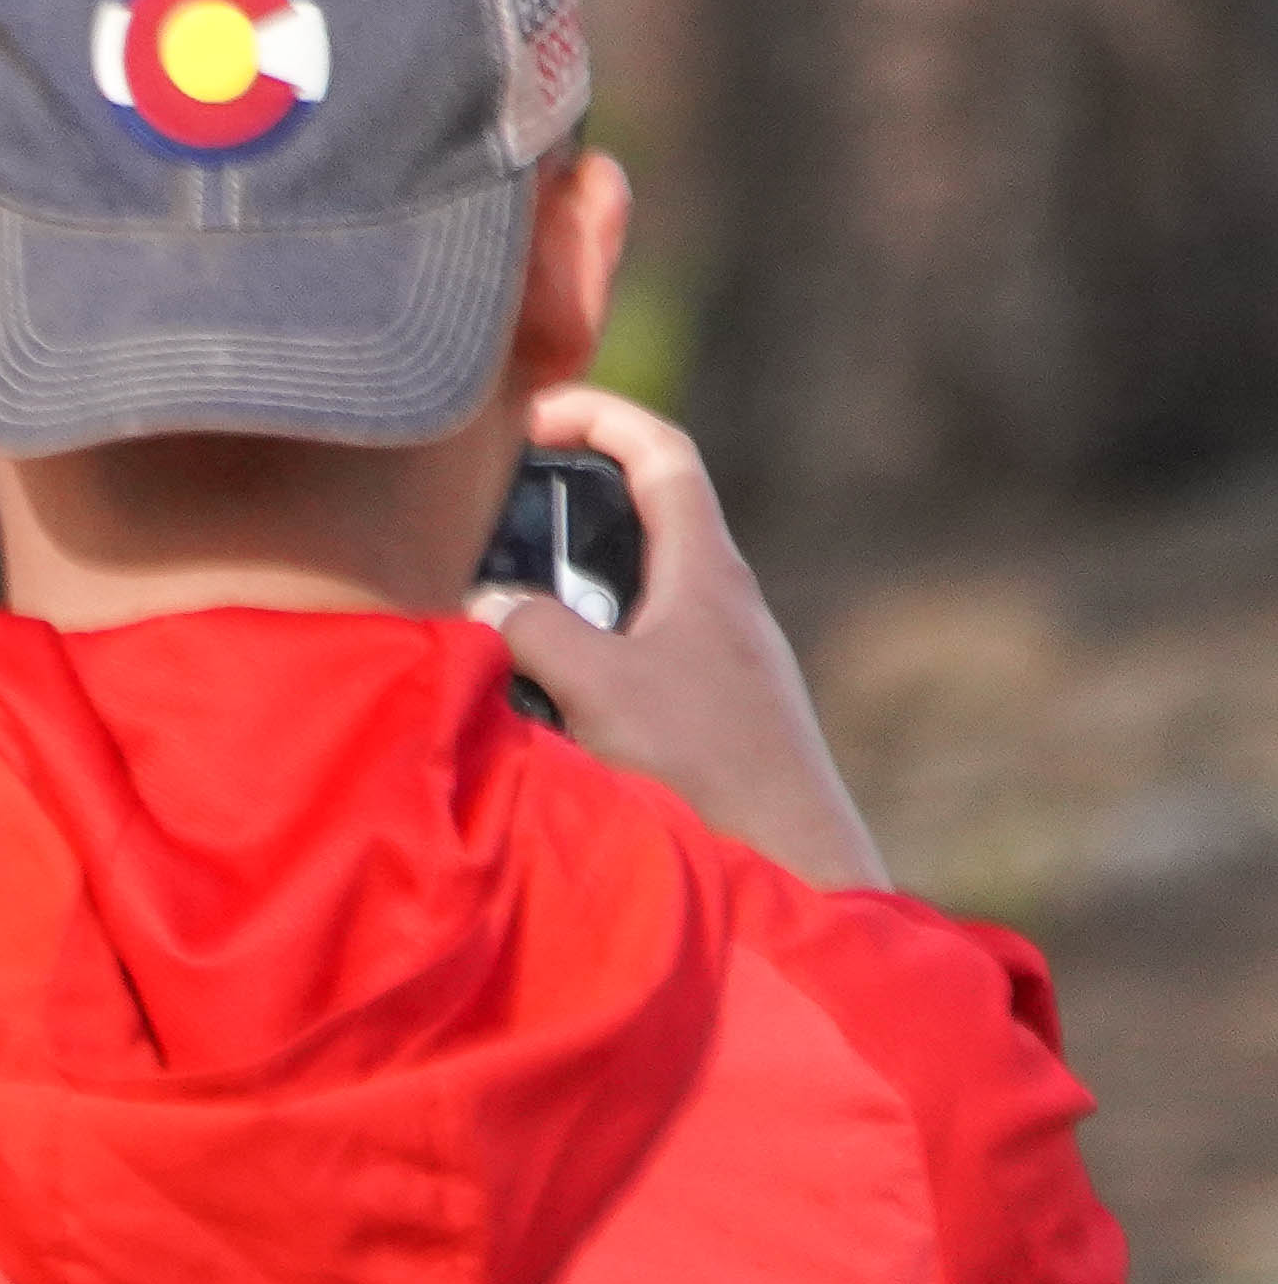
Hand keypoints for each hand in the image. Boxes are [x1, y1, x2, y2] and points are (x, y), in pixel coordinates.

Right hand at [472, 386, 887, 890]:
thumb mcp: (602, 687)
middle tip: (503, 520)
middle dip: (573, 511)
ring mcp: (723, 664)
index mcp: (706, 571)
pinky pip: (641, 661)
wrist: (792, 867)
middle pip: (647, 522)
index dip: (599, 418)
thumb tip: (492, 606)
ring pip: (640, 598)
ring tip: (512, 627)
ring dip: (575, 599)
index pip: (661, 454)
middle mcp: (723, 606)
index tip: (533, 416)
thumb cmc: (707, 767)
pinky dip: (590, 662)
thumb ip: (536, 631)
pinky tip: (555, 713)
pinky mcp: (717, 720)